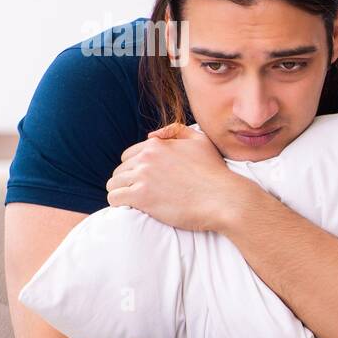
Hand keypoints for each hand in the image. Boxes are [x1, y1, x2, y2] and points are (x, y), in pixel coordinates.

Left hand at [106, 122, 253, 231]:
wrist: (224, 199)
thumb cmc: (215, 172)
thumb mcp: (201, 141)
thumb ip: (177, 131)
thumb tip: (152, 135)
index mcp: (157, 144)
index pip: (129, 155)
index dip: (135, 169)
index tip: (145, 180)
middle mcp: (147, 157)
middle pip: (120, 170)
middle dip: (128, 181)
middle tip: (142, 193)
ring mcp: (143, 177)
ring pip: (113, 184)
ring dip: (121, 192)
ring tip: (134, 202)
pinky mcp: (141, 196)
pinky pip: (115, 198)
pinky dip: (120, 203)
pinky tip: (131, 207)